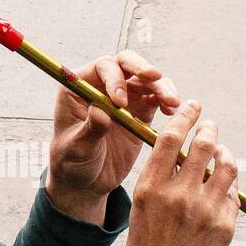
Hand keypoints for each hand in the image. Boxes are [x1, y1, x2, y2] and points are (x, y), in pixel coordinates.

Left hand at [45, 51, 179, 219]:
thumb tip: (100, 109)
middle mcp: (102, 86)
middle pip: (126, 63)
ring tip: (172, 102)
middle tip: (155, 77)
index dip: (114, 78)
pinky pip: (156, 99)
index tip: (121, 103)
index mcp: (80, 87)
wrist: (86, 181)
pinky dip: (166, 101)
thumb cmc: (72, 162)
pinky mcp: (140, 112)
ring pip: (145, 79)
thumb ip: (90, 129)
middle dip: (142, 68)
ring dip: (160, 86)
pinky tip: (173, 111)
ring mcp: (124, 97)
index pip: (101, 67)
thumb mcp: (77, 148)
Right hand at [118, 100, 240, 245]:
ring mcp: (204, 211)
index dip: (185, 116)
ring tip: (222, 154)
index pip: (171, 137)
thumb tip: (185, 153)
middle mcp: (178, 196)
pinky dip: (230, 186)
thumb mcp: (143, 210)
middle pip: (203, 145)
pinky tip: (224, 189)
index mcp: (150, 188)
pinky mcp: (224, 226)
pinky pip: (233, 193)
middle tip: (211, 127)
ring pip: (226, 165)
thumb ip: (162, 180)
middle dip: (210, 130)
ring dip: (225, 154)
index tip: (193, 106)